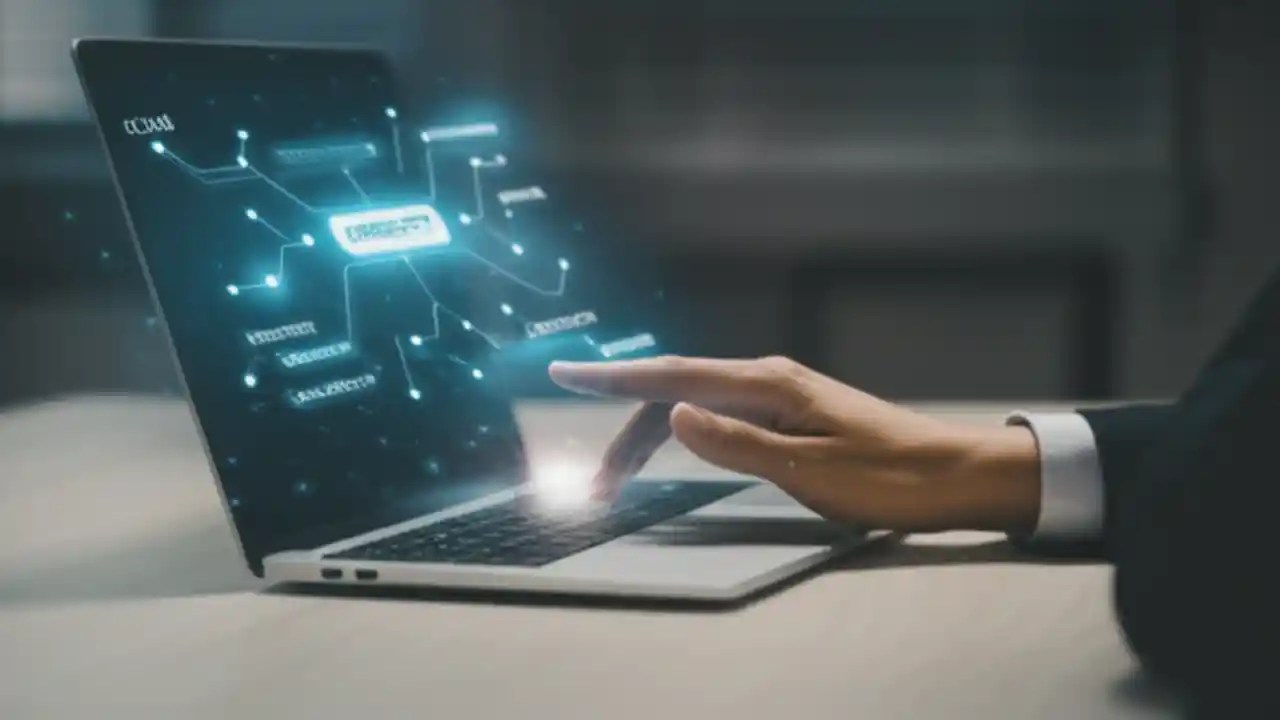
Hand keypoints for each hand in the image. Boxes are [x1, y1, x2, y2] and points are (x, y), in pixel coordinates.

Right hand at [549, 356, 1039, 533]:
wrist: (951, 473)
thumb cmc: (888, 477)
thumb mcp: (809, 469)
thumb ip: (737, 443)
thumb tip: (672, 415)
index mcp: (768, 385)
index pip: (674, 376)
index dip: (614, 378)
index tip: (563, 374)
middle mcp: (767, 378)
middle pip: (675, 393)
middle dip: (626, 432)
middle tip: (596, 485)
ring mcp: (778, 393)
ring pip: (694, 404)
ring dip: (651, 437)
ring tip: (620, 479)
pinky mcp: (788, 412)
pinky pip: (718, 413)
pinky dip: (682, 431)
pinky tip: (671, 447)